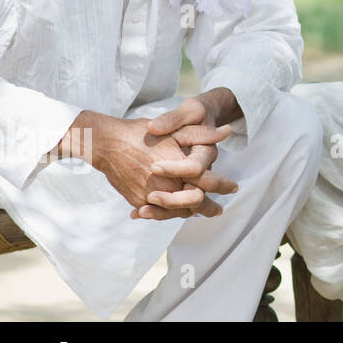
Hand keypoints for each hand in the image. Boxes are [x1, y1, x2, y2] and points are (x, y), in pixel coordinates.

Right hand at [83, 110, 232, 219]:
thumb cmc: (144, 134)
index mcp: (180, 168)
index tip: (234, 188)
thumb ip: (203, 135)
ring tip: (200, 211)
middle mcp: (167, 186)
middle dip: (208, 207)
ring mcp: (150, 197)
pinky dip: (168, 212)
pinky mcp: (137, 202)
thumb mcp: (176, 130)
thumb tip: (227, 131)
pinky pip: (158, 212)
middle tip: (218, 210)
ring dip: (189, 211)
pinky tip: (174, 210)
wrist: (108, 143)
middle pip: (194, 203)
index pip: (208, 183)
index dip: (223, 185)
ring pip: (177, 211)